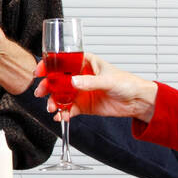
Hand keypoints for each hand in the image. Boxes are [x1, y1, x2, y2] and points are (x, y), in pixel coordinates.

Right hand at [33, 52, 158, 122]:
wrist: (137, 102)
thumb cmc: (127, 83)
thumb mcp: (108, 80)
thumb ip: (90, 82)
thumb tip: (73, 83)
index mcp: (85, 63)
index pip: (63, 61)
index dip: (49, 65)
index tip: (40, 71)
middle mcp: (80, 76)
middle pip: (57, 79)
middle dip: (47, 86)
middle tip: (41, 93)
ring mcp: (80, 91)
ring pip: (60, 95)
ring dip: (53, 102)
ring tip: (52, 108)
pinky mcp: (83, 105)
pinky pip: (68, 109)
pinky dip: (63, 113)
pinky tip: (61, 116)